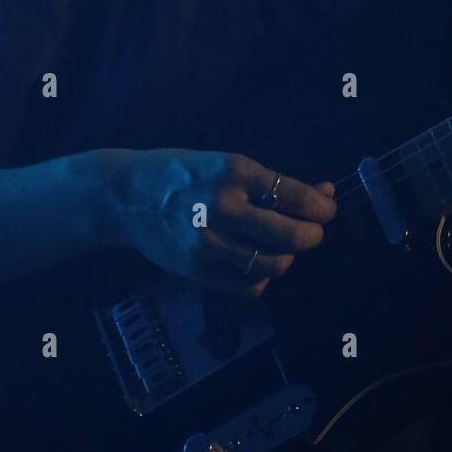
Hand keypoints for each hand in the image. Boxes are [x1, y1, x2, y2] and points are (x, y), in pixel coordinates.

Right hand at [103, 149, 336, 296]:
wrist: (125, 197)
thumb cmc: (182, 174)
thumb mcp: (225, 164)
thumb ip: (273, 183)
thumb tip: (324, 193)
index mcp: (234, 171)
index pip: (295, 195)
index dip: (322, 207)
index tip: (327, 209)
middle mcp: (223, 206)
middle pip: (291, 235)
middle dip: (312, 236)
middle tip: (312, 232)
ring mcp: (208, 242)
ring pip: (274, 265)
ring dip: (287, 258)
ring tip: (281, 247)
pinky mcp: (197, 270)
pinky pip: (248, 286)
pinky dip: (261, 278)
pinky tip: (255, 263)